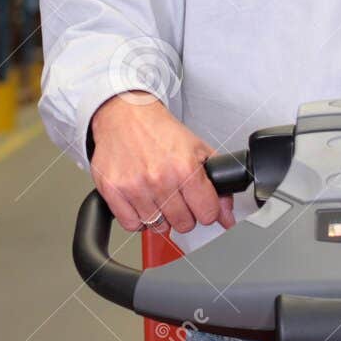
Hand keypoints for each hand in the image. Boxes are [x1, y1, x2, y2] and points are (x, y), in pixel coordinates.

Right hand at [89, 92, 236, 236]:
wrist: (126, 114)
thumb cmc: (159, 130)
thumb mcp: (197, 149)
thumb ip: (217, 182)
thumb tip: (227, 215)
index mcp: (185, 168)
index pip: (207, 214)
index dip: (207, 210)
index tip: (201, 204)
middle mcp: (160, 179)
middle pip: (184, 224)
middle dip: (185, 213)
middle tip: (179, 196)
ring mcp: (135, 187)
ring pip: (158, 227)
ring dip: (161, 216)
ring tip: (158, 195)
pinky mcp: (113, 191)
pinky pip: (131, 225)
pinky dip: (138, 218)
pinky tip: (142, 201)